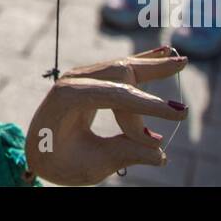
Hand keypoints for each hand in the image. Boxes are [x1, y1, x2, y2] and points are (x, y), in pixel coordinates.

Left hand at [25, 47, 187, 185]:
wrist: (36, 149)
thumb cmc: (58, 159)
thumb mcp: (88, 165)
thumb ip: (122, 155)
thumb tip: (160, 153)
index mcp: (68, 97)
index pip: (115, 95)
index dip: (149, 106)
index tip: (179, 116)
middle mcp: (74, 79)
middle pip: (119, 71)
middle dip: (153, 70)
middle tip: (183, 64)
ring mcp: (82, 77)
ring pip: (122, 66)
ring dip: (152, 65)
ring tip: (179, 60)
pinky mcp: (91, 80)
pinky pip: (120, 70)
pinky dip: (142, 65)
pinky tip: (160, 55)